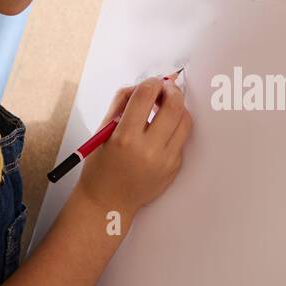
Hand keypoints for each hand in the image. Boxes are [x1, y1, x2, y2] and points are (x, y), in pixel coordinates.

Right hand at [77, 76, 191, 215]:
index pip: (145, 96)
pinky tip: (161, 133)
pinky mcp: (174, 168)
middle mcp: (148, 149)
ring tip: (166, 108)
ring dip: (178, 109)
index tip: (151, 83)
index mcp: (125, 138)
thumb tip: (141, 86)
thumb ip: (120, 104)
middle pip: (174, 106)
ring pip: (185, 122)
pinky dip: (174, 130)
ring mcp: (165, 161)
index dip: (151, 83)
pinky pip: (181, 140)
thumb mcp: (102, 132)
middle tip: (166, 89)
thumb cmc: (101, 167)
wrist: (108, 202)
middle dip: (172, 90)